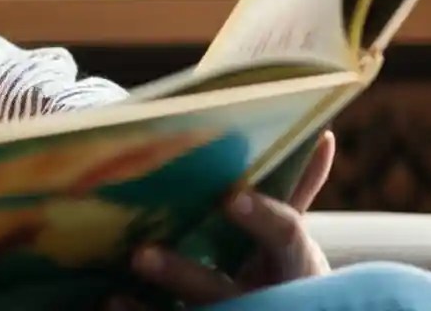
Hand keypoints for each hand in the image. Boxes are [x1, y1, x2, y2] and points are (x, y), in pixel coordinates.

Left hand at [109, 131, 335, 308]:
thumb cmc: (284, 270)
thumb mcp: (291, 239)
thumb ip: (298, 190)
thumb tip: (320, 135)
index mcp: (294, 265)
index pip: (283, 237)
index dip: (260, 217)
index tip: (230, 197)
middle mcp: (264, 300)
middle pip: (222, 291)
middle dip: (182, 274)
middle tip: (140, 255)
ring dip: (151, 308)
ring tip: (114, 291)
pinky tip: (110, 302)